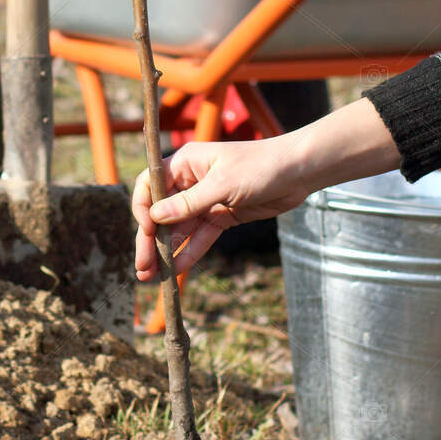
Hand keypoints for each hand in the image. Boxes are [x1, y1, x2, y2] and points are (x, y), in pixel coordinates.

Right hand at [132, 138, 308, 278]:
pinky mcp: (221, 216)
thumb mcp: (223, 184)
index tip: (146, 231)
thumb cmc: (261, 165)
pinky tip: (176, 270)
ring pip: (180, 229)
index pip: (150, 185)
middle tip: (142, 267)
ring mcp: (206, 200)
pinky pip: (200, 236)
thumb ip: (189, 203)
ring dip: (166, 251)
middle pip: (162, 212)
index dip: (143, 208)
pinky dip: (189, 252)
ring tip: (152, 276)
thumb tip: (155, 217)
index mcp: (185, 163)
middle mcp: (191, 181)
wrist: (298, 172)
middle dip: (151, 240)